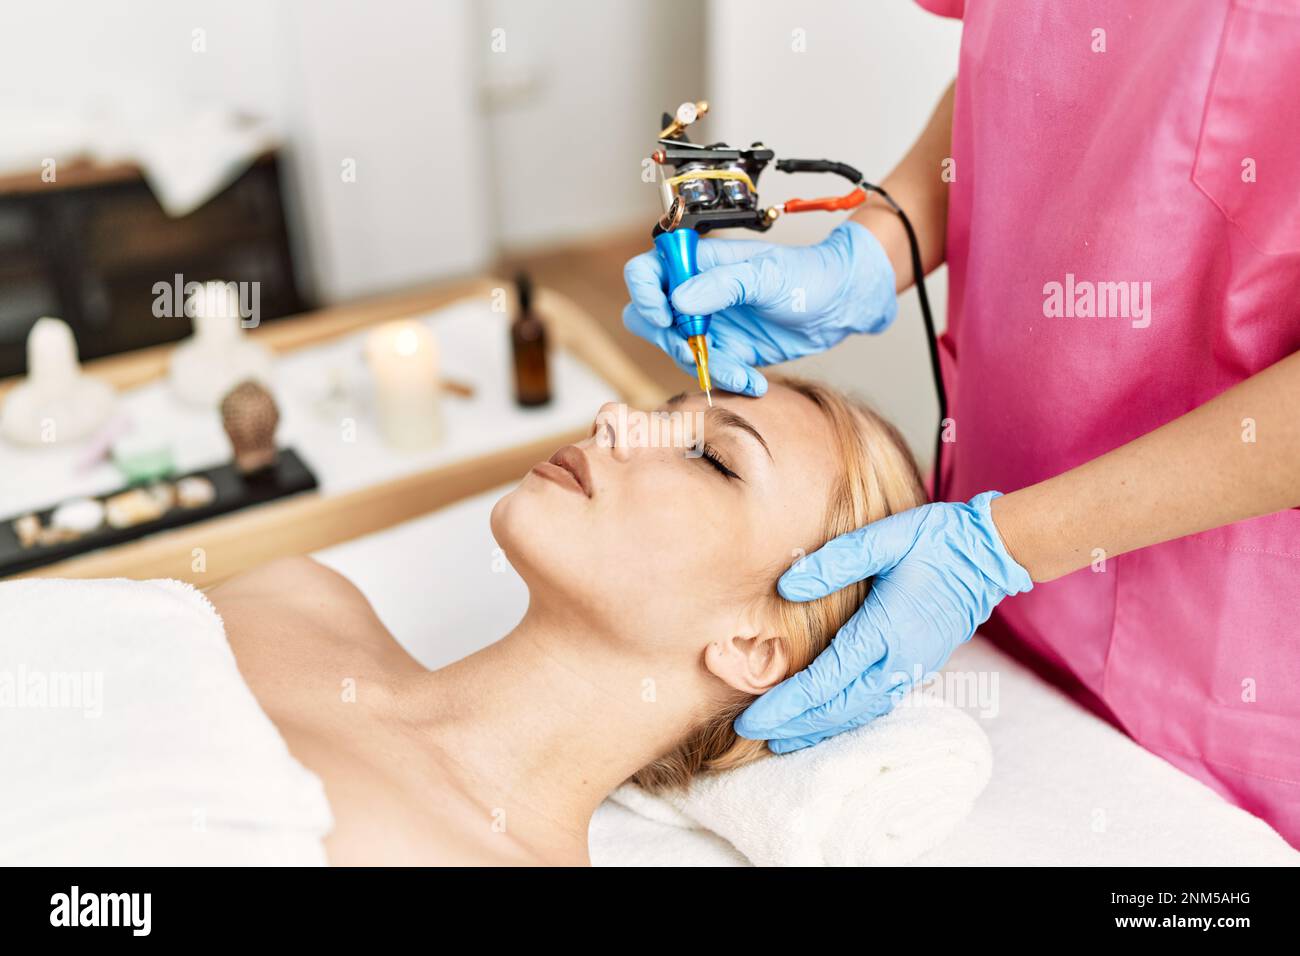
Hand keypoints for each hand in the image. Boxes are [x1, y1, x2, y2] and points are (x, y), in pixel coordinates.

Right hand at [621, 220, 897, 395]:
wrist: (840, 305)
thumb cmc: (808, 274)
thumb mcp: (768, 274)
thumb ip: (723, 285)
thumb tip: (679, 300)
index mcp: (699, 263)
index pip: (645, 273)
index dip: (645, 296)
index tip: (668, 316)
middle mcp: (696, 293)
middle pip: (647, 318)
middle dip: (667, 340)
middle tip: (694, 350)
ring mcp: (709, 324)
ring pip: (677, 352)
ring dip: (705, 367)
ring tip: (743, 371)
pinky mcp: (726, 350)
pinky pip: (709, 371)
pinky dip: (728, 380)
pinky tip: (755, 381)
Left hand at [734, 491, 1033, 751]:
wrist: (990, 554)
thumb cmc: (936, 540)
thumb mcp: (885, 537)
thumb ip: (836, 561)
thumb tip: (788, 586)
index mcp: (885, 630)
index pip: (825, 681)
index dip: (785, 705)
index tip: (753, 721)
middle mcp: (899, 659)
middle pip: (838, 707)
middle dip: (794, 724)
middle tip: (755, 734)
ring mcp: (913, 666)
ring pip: (859, 711)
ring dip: (820, 726)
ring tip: (785, 736)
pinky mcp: (919, 665)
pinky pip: (876, 702)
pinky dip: (847, 716)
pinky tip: (828, 718)